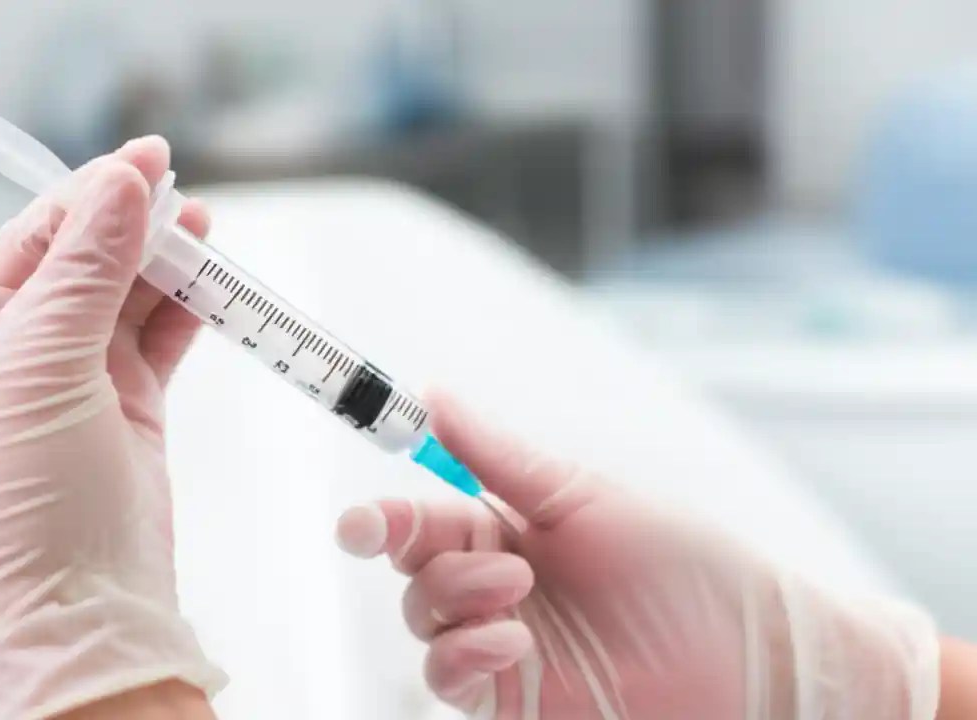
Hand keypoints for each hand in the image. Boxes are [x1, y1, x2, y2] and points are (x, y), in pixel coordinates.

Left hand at [0, 137, 224, 719]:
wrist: (77, 601)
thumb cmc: (30, 492)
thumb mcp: (44, 358)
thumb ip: (85, 265)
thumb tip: (117, 183)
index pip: (38, 235)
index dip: (91, 192)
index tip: (147, 159)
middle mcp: (29, 349)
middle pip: (89, 258)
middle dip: (133, 223)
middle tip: (183, 193)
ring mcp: (84, 379)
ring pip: (131, 295)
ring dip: (166, 261)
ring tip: (205, 228)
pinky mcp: (134, 407)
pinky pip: (162, 338)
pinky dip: (187, 307)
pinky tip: (209, 282)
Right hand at [337, 393, 938, 718]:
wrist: (751, 651)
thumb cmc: (686, 564)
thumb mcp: (582, 495)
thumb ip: (495, 455)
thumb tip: (431, 397)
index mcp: (508, 530)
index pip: (420, 521)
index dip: (383, 518)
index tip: (364, 520)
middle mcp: (497, 587)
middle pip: (413, 572)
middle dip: (430, 561)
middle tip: (502, 562)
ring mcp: (504, 645)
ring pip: (425, 624)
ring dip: (454, 604)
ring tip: (518, 594)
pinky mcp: (515, 698)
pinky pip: (451, 679)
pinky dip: (464, 656)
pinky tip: (512, 641)